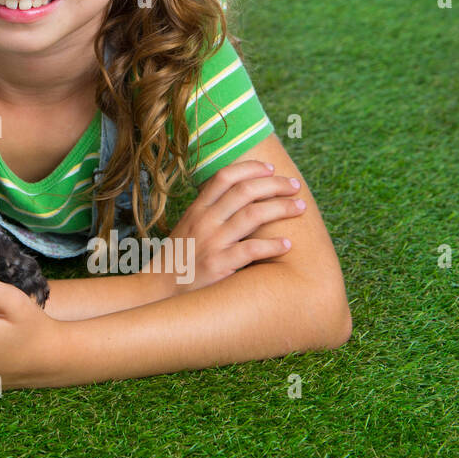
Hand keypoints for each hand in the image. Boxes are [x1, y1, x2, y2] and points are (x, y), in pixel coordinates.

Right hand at [162, 160, 301, 294]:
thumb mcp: (187, 226)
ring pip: (252, 215)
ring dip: (281, 208)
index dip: (250, 168)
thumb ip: (209, 211)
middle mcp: (204, 221)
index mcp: (197, 209)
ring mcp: (211, 242)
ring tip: (299, 207)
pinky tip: (287, 245)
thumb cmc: (179, 258)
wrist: (159, 289)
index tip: (272, 168)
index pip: (224, 177)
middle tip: (295, 186)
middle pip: (244, 191)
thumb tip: (238, 196)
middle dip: (274, 185)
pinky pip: (251, 250)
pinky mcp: (218, 265)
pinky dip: (272, 245)